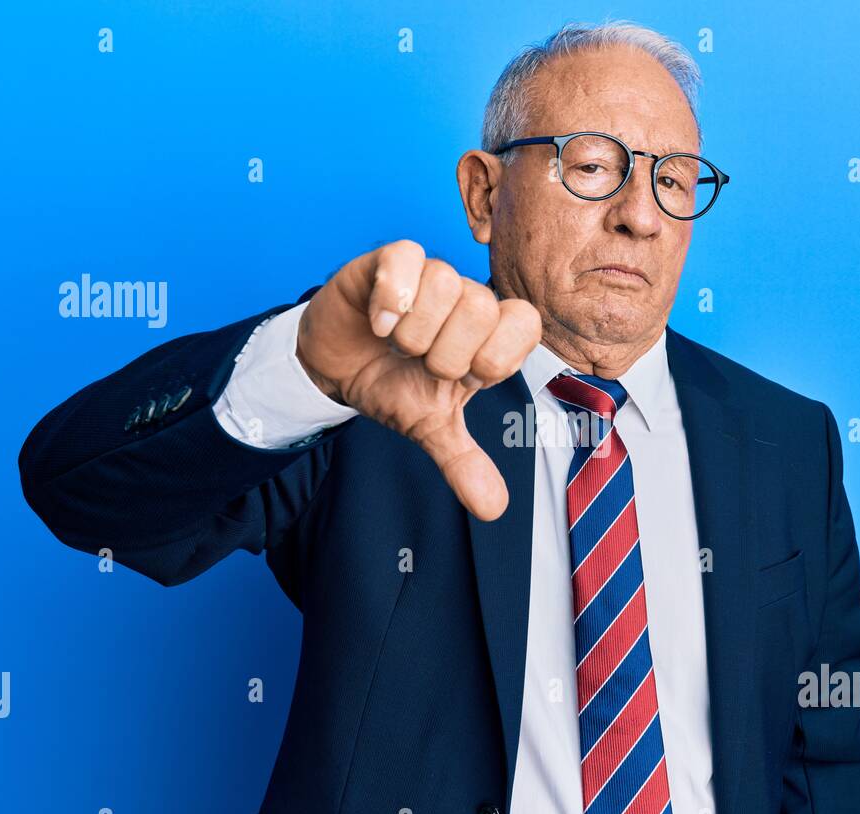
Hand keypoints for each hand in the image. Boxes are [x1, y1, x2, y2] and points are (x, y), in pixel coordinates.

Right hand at [296, 239, 540, 520]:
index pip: (525, 323)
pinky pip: (406, 257)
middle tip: (419, 363)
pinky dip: (390, 297)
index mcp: (488, 334)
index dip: (494, 357)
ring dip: (413, 331)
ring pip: (445, 283)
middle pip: (482, 307)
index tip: (463, 378)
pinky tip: (377, 323)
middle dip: (444, 352)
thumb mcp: (428, 426)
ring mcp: (428, 276)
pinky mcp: (390, 261)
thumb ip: (463, 462)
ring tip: (394, 344)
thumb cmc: (390, 384)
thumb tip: (493, 509)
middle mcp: (465, 299)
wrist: (334, 365)